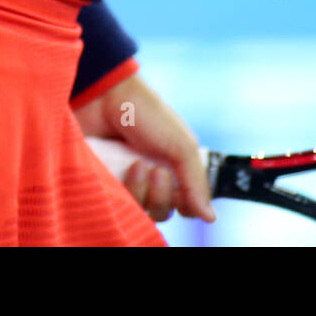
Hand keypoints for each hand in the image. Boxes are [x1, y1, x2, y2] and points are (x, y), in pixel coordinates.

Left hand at [73, 72, 215, 224]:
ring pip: (140, 211)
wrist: (104, 97)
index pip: (186, 205)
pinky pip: (117, 206)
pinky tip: (118, 169)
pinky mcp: (106, 183)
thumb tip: (211, 218)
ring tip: (135, 164)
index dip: (186, 205)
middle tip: (156, 171)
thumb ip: (196, 182)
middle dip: (162, 196)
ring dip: (141, 191)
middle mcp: (152, 178)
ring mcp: (128, 182)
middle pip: (163, 211)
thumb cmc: (147, 114)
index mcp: (174, 167)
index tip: (182, 194)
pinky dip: (122, 192)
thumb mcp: (181, 144)